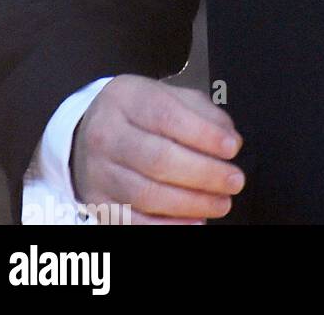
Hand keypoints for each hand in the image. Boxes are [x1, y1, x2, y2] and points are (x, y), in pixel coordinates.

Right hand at [69, 74, 244, 224]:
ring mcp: (98, 171)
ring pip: (147, 194)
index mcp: (126, 98)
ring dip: (190, 203)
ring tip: (220, 203)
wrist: (89, 132)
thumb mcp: (168, 96)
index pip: (167, 116)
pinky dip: (166, 226)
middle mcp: (105, 134)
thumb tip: (228, 138)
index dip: (204, 135)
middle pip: (158, 159)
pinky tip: (194, 222)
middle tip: (234, 180)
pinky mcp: (97, 202)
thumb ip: (202, 112)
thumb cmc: (139, 114)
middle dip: (204, 174)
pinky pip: (132, 222)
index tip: (232, 147)